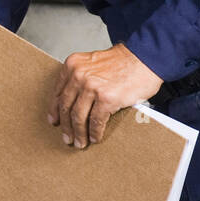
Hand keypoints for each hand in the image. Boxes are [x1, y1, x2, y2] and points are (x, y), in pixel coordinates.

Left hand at [46, 43, 162, 147]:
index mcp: (72, 65)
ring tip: (79, 142)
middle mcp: (78, 75)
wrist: (145, 58)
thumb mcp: (92, 63)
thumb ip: (81, 77)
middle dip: (65, 125)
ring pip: (78, 116)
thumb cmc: (122, 62)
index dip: (54, 110)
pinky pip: (96, 121)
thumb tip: (74, 101)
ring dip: (78, 133)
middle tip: (66, 137)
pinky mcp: (106, 99)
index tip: (54, 121)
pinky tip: (95, 138)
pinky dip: (94, 132)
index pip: (58, 92)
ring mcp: (91, 88)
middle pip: (65, 106)